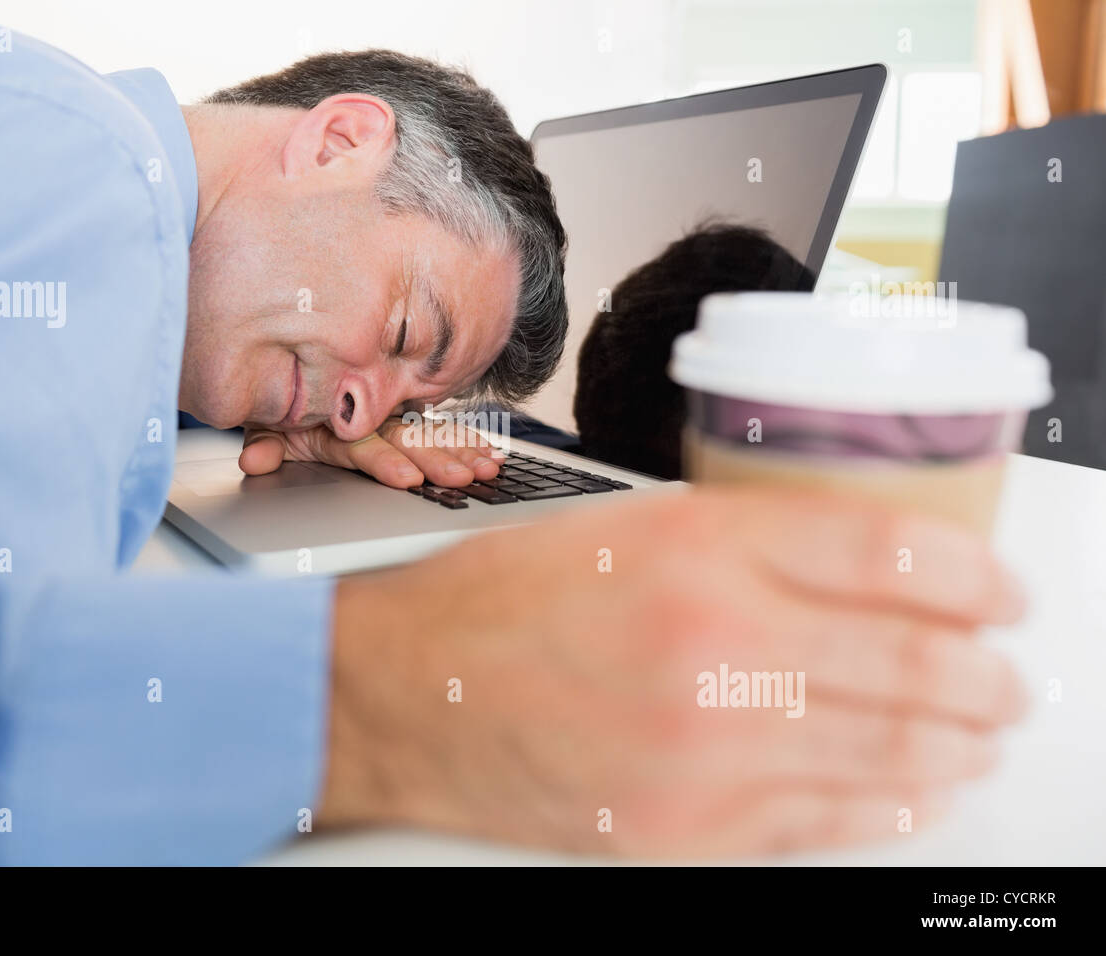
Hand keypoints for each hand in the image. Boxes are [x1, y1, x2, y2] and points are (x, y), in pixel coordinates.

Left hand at [237, 416, 503, 488]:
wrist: (299, 372)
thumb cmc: (287, 411)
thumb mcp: (269, 425)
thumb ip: (265, 443)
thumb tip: (254, 462)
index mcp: (340, 424)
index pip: (365, 445)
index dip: (385, 462)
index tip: (408, 478)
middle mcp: (373, 418)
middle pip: (408, 441)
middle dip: (436, 459)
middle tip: (461, 478)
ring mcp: (394, 419)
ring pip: (432, 435)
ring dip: (461, 452)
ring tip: (487, 468)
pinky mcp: (410, 422)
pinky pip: (444, 431)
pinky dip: (469, 443)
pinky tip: (492, 455)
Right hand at [322, 485, 1027, 857]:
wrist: (403, 695)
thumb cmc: (494, 605)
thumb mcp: (621, 528)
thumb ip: (741, 542)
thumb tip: (855, 567)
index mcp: (698, 551)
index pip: (892, 551)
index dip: (973, 573)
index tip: (998, 589)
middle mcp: (715, 647)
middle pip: (916, 661)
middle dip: (987, 672)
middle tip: (1005, 672)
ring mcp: (708, 750)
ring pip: (891, 753)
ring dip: (959, 743)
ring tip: (980, 733)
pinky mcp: (689, 829)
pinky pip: (828, 825)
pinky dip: (892, 809)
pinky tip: (914, 792)